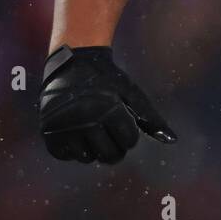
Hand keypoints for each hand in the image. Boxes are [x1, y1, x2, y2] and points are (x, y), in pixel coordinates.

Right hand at [39, 45, 176, 162]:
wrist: (73, 62)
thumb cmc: (108, 79)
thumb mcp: (132, 94)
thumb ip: (151, 118)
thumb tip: (172, 140)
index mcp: (108, 109)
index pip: (128, 142)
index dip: (130, 135)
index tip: (124, 123)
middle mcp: (85, 119)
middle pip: (108, 155)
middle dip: (115, 148)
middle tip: (110, 134)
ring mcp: (64, 125)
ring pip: (86, 157)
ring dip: (93, 149)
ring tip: (93, 132)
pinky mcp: (48, 129)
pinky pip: (64, 154)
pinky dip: (72, 149)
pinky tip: (78, 134)